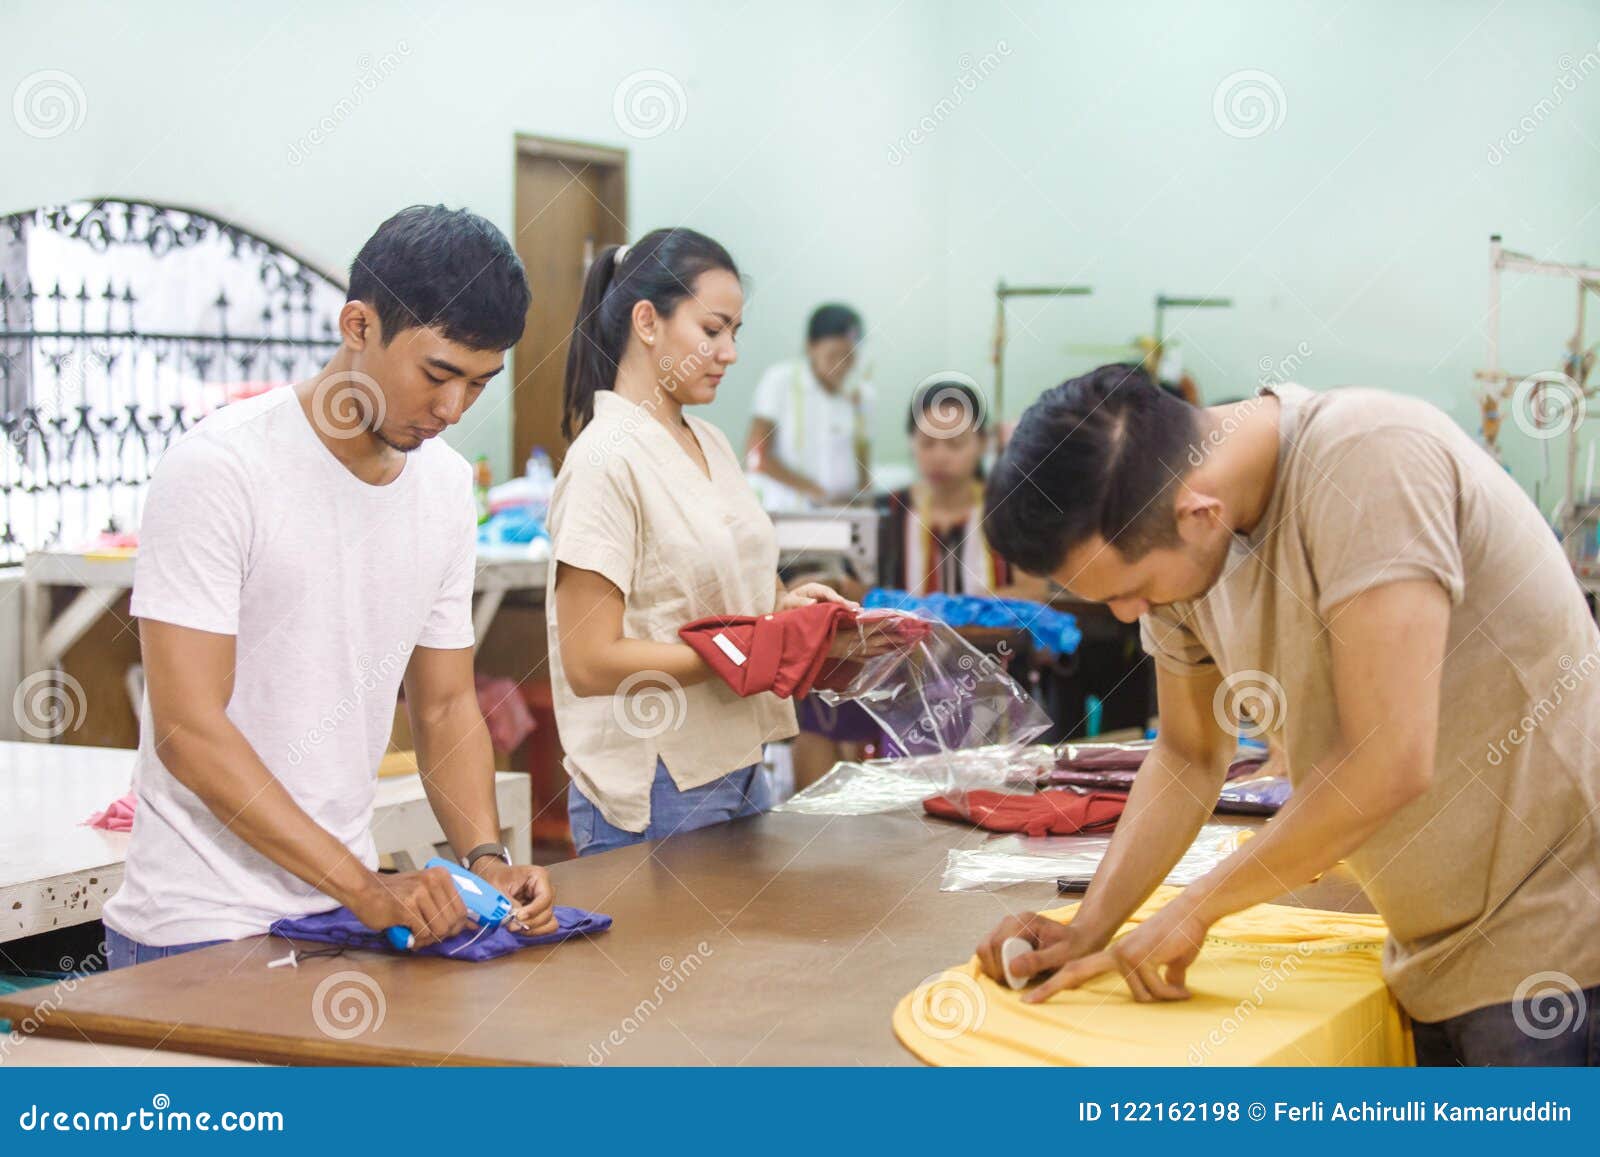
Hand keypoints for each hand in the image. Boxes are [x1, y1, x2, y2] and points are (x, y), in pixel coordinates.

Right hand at [350, 867, 473, 947]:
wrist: (364, 890)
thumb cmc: (394, 893)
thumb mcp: (423, 889)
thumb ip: (444, 903)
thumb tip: (470, 925)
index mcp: (441, 875)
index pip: (462, 908)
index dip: (458, 926)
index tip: (449, 932)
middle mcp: (432, 881)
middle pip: (452, 921)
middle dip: (443, 935)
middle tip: (429, 938)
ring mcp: (419, 893)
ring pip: (439, 929)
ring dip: (429, 940)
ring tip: (418, 938)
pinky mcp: (406, 908)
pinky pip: (422, 934)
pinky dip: (417, 941)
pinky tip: (409, 938)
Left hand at [476, 860, 558, 934]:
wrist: (492, 878)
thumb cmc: (496, 877)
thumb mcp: (498, 887)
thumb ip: (508, 903)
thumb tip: (515, 920)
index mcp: (539, 876)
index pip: (545, 897)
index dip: (533, 910)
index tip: (518, 917)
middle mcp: (546, 889)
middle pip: (547, 912)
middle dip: (530, 922)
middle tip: (512, 925)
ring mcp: (544, 903)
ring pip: (548, 922)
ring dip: (532, 929)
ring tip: (514, 927)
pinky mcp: (540, 913)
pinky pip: (544, 927)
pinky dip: (533, 931)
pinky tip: (520, 928)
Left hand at [780, 582, 858, 610]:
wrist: (782, 609)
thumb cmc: (785, 605)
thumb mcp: (789, 602)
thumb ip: (800, 602)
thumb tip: (814, 602)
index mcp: (812, 589)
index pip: (826, 591)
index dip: (835, 597)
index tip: (842, 603)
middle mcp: (820, 593)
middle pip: (835, 597)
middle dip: (845, 602)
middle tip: (857, 608)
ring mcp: (824, 601)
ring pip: (837, 603)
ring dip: (847, 607)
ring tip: (858, 611)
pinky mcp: (825, 608)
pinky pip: (835, 610)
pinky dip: (843, 613)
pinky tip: (853, 616)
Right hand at [825, 616, 907, 659]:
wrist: (811, 647)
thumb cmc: (820, 631)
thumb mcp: (831, 620)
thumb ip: (846, 615)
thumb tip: (860, 610)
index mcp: (852, 633)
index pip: (873, 626)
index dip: (886, 622)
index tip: (898, 619)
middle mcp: (855, 643)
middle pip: (879, 640)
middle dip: (894, 638)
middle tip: (909, 637)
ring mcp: (853, 652)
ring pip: (875, 650)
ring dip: (889, 648)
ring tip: (902, 646)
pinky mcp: (849, 656)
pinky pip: (866, 657)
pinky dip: (876, 655)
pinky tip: (882, 654)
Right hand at [976, 910, 1106, 986]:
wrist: (1079, 940)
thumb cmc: (1074, 947)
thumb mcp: (1062, 957)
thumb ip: (1038, 960)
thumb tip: (1012, 968)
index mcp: (1025, 921)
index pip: (998, 943)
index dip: (1001, 965)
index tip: (1013, 981)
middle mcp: (1012, 920)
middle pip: (987, 946)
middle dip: (996, 968)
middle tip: (1012, 982)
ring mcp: (1006, 928)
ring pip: (984, 949)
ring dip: (994, 967)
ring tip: (1012, 978)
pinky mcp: (1004, 936)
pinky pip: (989, 952)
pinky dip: (995, 965)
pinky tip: (1011, 972)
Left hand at [1023, 896, 1210, 1004]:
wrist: (1192, 911)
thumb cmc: (1183, 935)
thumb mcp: (1169, 962)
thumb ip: (1164, 975)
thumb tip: (1174, 988)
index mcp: (1115, 955)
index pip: (1077, 969)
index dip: (1056, 983)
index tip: (1033, 996)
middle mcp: (1114, 954)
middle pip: (1075, 972)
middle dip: (1050, 988)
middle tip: (1027, 1003)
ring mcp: (1124, 954)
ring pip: (1142, 996)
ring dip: (1165, 996)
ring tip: (1179, 989)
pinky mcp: (1140, 956)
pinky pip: (1156, 992)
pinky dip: (1173, 994)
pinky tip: (1184, 991)